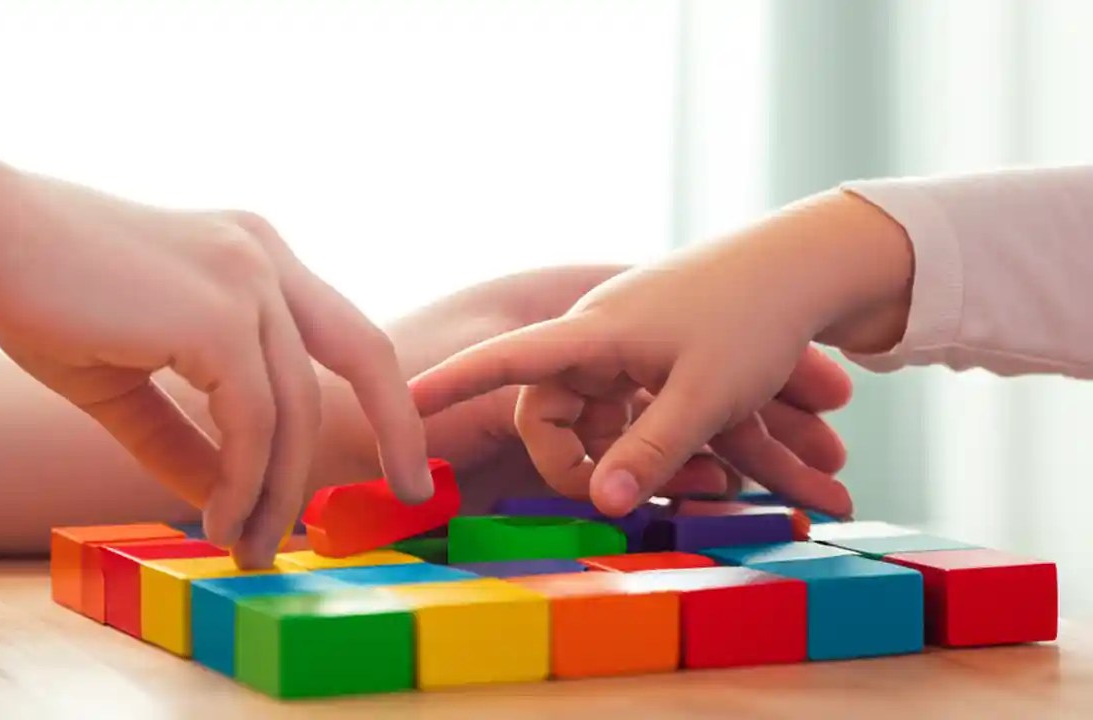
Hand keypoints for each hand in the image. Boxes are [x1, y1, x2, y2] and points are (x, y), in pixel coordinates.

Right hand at [0, 174, 430, 565]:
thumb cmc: (47, 299)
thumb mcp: (133, 381)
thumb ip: (187, 436)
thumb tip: (228, 501)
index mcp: (256, 258)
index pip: (346, 333)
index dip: (386, 396)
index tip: (399, 457)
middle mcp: (266, 259)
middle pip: (366, 354)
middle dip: (396, 432)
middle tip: (408, 500)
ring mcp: (249, 280)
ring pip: (296, 407)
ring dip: (280, 489)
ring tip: (254, 547)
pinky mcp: (219, 313)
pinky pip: (254, 420)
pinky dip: (245, 481)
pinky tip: (224, 521)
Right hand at [410, 191, 914, 517]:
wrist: (807, 264)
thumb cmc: (753, 317)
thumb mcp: (703, 395)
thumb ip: (650, 451)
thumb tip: (603, 504)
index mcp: (593, 333)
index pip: (506, 359)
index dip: (453, 382)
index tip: (404, 403)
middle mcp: (601, 337)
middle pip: (560, 411)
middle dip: (591, 464)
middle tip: (624, 505)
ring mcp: (632, 347)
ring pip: (616, 418)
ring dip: (662, 461)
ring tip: (721, 490)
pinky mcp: (663, 357)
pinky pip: (653, 411)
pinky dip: (690, 444)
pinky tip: (735, 472)